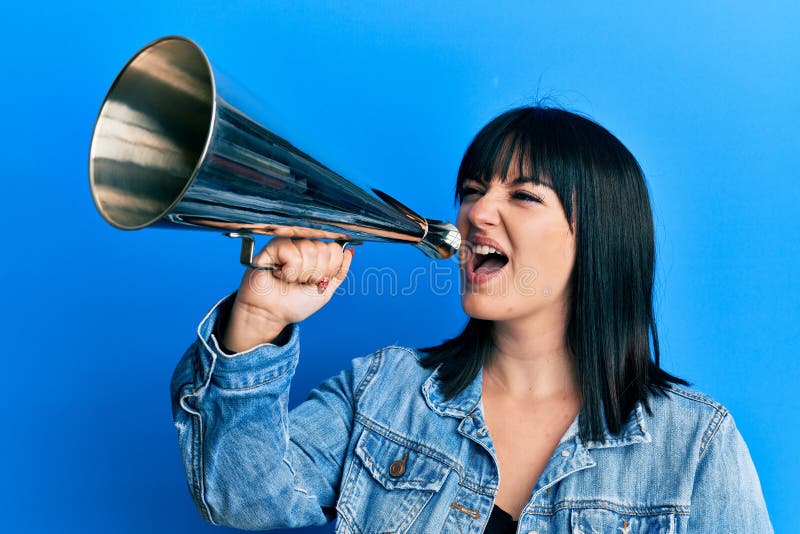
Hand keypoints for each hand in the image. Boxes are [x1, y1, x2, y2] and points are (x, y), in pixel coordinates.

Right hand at [223, 238, 353, 351]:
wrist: (271, 314)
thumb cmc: (294, 304)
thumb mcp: (326, 291)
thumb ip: (340, 271)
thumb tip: (350, 251)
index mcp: (317, 255)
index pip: (335, 249)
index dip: (329, 269)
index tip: (317, 281)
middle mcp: (304, 247)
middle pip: (324, 249)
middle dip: (316, 273)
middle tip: (301, 282)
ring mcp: (290, 245)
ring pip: (310, 249)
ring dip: (302, 273)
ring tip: (289, 280)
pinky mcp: (274, 246)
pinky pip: (292, 252)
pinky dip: (289, 270)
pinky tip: (280, 274)